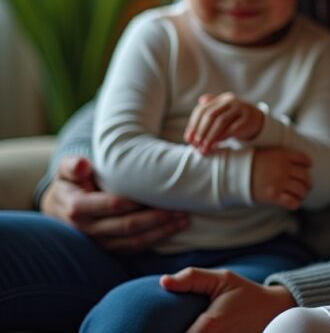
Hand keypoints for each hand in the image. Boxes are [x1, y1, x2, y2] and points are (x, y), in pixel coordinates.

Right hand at [40, 155, 185, 252]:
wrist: (60, 206)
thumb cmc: (71, 181)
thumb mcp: (67, 169)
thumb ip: (73, 165)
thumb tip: (84, 165)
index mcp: (78, 208)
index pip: (112, 206)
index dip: (136, 202)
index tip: (160, 194)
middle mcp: (88, 229)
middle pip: (127, 226)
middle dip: (156, 219)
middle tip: (181, 210)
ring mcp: (98, 242)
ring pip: (132, 242)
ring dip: (160, 233)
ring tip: (183, 221)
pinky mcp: (108, 247)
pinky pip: (132, 248)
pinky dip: (153, 241)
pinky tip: (172, 231)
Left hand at [160, 267, 295, 332]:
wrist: (274, 312)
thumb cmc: (245, 294)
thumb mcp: (222, 279)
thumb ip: (192, 278)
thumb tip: (163, 281)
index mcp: (209, 326)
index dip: (161, 332)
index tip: (154, 327)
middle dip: (175, 332)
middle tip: (167, 326)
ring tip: (187, 326)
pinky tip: (199, 332)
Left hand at [184, 93, 264, 153]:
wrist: (257, 120)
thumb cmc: (234, 119)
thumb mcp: (221, 113)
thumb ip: (207, 114)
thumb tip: (195, 114)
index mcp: (220, 99)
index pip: (202, 110)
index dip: (193, 124)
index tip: (188, 139)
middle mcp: (230, 101)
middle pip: (211, 115)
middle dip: (201, 131)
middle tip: (196, 144)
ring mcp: (240, 109)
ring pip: (221, 121)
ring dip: (210, 136)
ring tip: (205, 147)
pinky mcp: (248, 118)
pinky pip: (233, 128)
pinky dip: (223, 136)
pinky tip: (217, 144)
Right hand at [251, 148, 311, 209]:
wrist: (235, 173)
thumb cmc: (249, 162)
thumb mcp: (268, 152)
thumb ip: (282, 156)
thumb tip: (297, 161)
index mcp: (283, 155)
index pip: (303, 159)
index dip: (308, 163)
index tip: (309, 166)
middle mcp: (283, 168)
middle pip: (304, 176)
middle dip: (308, 182)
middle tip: (308, 186)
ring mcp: (279, 182)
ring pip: (300, 190)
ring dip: (303, 194)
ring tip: (301, 195)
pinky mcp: (273, 195)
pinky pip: (292, 201)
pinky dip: (295, 203)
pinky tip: (294, 203)